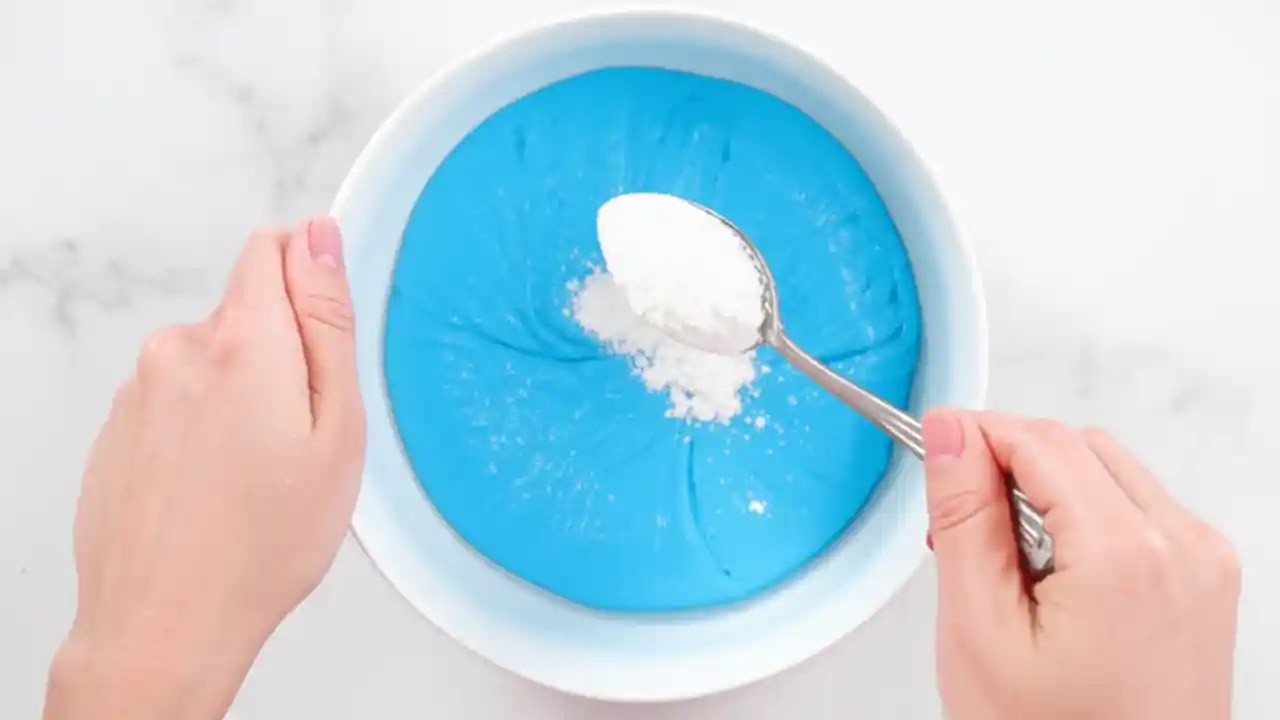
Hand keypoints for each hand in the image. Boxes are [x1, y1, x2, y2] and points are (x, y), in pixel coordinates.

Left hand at [45, 217, 364, 719]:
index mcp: (242, 341)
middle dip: (282, 352)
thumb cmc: (263, 542)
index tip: (326, 331)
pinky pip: (175, 400)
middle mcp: (177, 350)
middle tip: (302, 433)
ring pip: (210, 359)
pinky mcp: (117, 428)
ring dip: (239, 393)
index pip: (272, 248)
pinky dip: (202, 426)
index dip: (308, 273)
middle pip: (244, 311)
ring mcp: (138, 390)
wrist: (166, 622)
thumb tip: (320, 239)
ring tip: (257, 471)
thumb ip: (328, 322)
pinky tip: (216, 486)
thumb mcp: (335, 430)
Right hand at [924, 410, 1239, 719]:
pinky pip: (1138, 508)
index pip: (1038, 440)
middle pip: (1076, 445)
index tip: (933, 452)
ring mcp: (1203, 562)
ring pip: (1107, 469)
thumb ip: (965, 519)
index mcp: (1124, 554)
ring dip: (1047, 490)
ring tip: (1007, 568)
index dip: (974, 435)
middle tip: (960, 530)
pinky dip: (1086, 519)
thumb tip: (951, 433)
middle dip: (1008, 465)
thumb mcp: (980, 632)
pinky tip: (1054, 580)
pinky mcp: (1206, 578)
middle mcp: (1180, 546)